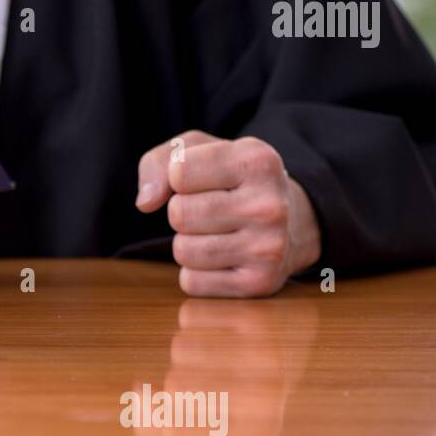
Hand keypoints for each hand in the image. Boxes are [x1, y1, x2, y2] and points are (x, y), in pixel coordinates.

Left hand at [135, 130, 321, 296]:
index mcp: (257, 162)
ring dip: (188, 243)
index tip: (201, 180)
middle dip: (181, 212)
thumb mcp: (200, 152)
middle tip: (209, 210)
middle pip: (179, 214)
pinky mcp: (259, 284)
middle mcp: (269, 205)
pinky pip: (192, 282)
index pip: (178, 172)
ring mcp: (269, 248)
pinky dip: (196, 272)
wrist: (291, 222)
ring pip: (183, 251)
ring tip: (217, 233)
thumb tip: (145, 203)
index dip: (178, 178)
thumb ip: (159, 162)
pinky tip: (223, 257)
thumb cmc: (232, 181)